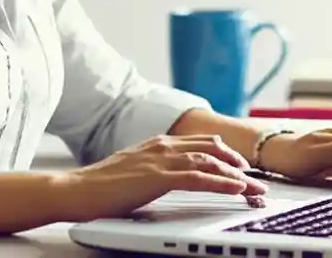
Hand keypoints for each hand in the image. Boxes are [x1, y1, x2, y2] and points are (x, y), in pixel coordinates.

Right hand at [57, 134, 269, 221]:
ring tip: (255, 189)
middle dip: (236, 163)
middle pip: (211, 148)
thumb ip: (153, 170)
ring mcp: (160, 160)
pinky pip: (198, 177)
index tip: (240, 166)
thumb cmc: (99, 187)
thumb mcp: (133, 172)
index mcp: (156, 144)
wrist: (76, 190)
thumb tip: (169, 179)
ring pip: (209, 162)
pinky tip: (236, 189)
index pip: (199, 142)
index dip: (224, 153)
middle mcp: (162, 146)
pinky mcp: (157, 177)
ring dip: (237, 176)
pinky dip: (222, 182)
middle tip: (254, 179)